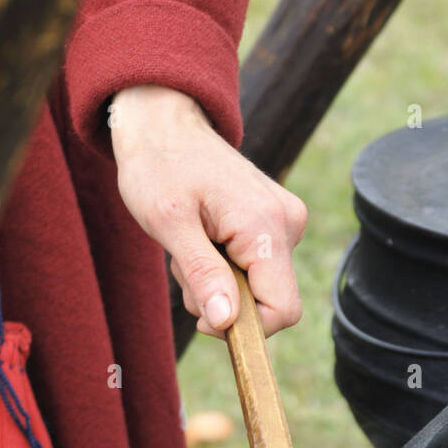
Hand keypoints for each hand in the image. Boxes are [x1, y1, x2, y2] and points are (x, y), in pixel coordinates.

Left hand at [110, 85, 306, 337]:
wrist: (164, 120)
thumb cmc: (158, 163)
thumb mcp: (169, 222)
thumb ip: (202, 274)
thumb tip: (227, 322)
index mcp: (266, 225)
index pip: (282, 310)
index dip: (244, 327)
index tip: (203, 316)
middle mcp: (288, 224)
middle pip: (269, 303)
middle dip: (224, 299)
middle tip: (186, 263)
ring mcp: (286, 222)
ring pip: (260, 289)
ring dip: (219, 282)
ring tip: (192, 242)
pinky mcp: (277, 223)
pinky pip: (257, 270)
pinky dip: (226, 266)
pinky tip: (205, 236)